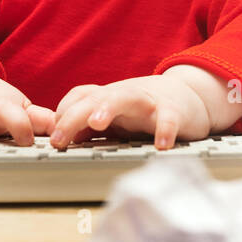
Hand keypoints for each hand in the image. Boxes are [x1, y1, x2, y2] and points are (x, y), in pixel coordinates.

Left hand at [49, 75, 210, 149]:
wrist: (189, 96)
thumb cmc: (146, 109)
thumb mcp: (116, 117)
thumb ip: (91, 126)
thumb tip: (66, 140)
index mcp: (108, 98)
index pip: (79, 98)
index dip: (63, 114)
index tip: (53, 138)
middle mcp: (124, 96)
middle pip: (95, 97)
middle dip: (73, 116)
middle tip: (59, 140)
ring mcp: (149, 101)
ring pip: (126, 97)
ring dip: (108, 107)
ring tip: (97, 123)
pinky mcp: (174, 111)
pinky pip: (168, 118)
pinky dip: (165, 130)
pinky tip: (161, 146)